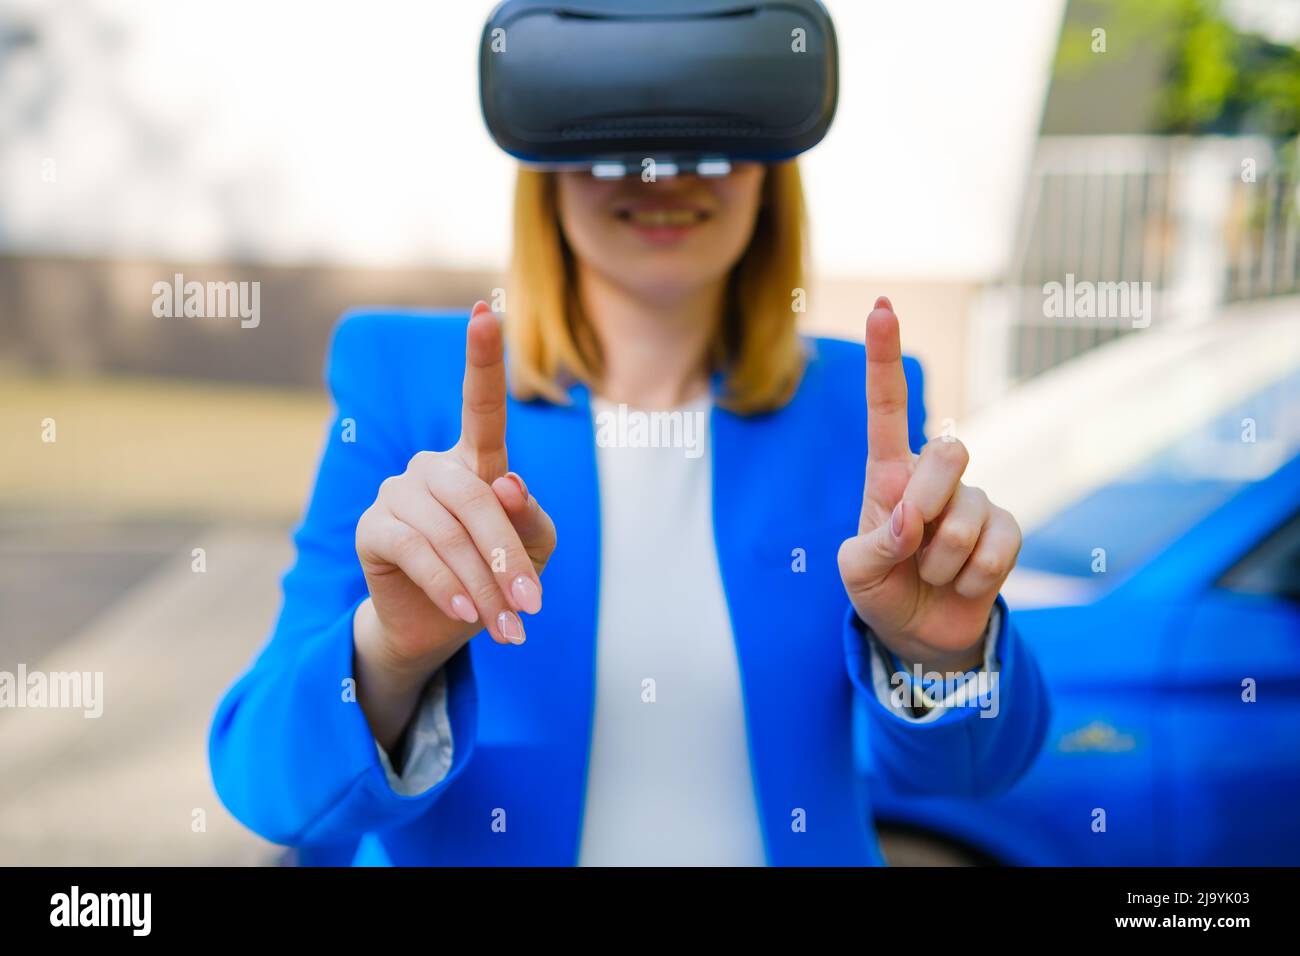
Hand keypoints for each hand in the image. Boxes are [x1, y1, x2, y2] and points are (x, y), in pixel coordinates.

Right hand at [353, 301, 556, 748]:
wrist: (443, 628)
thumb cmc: (498, 579)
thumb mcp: (534, 552)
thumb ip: (530, 520)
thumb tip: (506, 485)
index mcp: (477, 461)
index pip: (481, 405)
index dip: (481, 358)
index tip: (483, 310)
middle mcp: (434, 466)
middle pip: (478, 497)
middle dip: (510, 557)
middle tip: (532, 607)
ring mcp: (398, 492)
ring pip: (449, 530)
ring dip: (485, 584)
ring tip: (509, 628)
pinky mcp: (373, 527)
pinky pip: (416, 550)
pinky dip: (448, 585)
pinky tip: (467, 613)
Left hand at [837, 297, 1020, 674]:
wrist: (919, 634)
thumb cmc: (880, 591)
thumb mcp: (856, 573)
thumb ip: (874, 545)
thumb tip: (911, 521)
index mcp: (888, 475)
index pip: (887, 408)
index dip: (885, 358)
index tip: (880, 306)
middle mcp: (934, 478)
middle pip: (949, 452)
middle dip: (927, 505)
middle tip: (911, 545)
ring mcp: (974, 501)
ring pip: (967, 515)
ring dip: (943, 561)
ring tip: (932, 574)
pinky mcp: (1005, 531)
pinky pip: (998, 546)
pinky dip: (973, 577)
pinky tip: (961, 582)